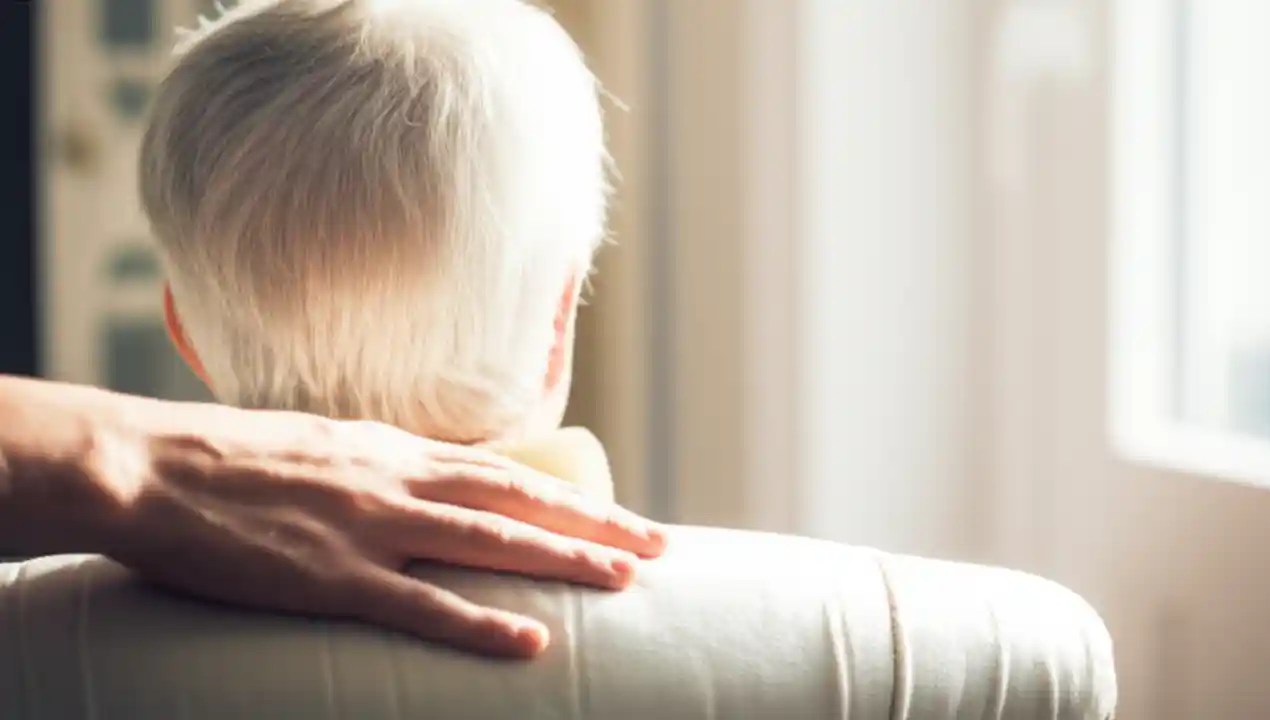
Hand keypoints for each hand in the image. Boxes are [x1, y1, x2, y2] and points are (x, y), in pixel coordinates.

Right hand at [94, 408, 665, 658]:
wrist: (147, 465)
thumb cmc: (224, 460)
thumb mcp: (320, 449)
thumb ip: (375, 471)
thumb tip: (420, 491)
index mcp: (394, 451)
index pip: (505, 471)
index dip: (568, 495)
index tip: (619, 515)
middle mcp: (397, 480)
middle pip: (518, 500)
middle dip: (594, 525)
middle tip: (659, 546)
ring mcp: (368, 526)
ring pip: (490, 542)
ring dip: (562, 560)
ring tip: (625, 581)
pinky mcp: (330, 575)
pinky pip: (419, 606)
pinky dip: (479, 623)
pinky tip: (530, 640)